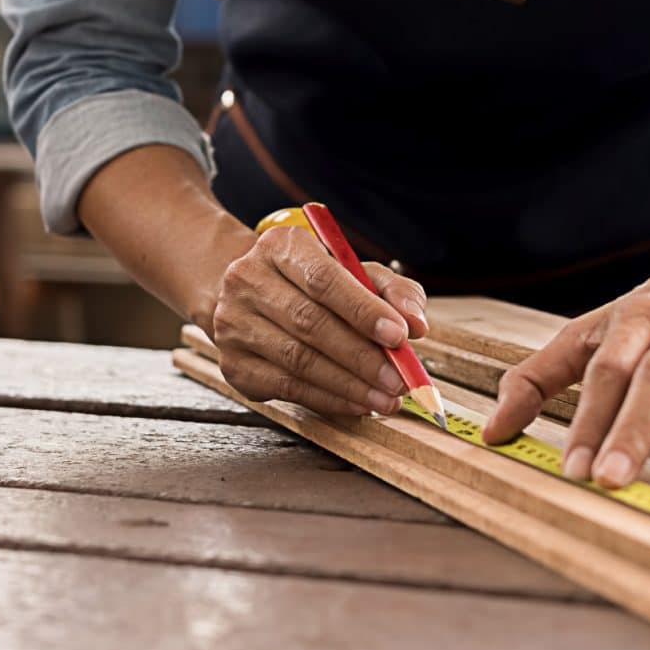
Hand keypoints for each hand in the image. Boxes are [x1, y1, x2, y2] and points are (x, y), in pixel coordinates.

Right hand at [212, 225, 428, 415]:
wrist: (248, 296)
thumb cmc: (310, 282)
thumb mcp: (352, 270)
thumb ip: (391, 290)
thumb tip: (416, 323)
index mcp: (279, 246)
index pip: (323, 279)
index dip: (363, 310)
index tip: (400, 336)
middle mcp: (247, 280)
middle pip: (310, 323)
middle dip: (362, 356)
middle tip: (400, 378)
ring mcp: (233, 324)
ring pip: (299, 360)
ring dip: (350, 384)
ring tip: (387, 397)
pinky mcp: (233, 363)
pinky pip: (287, 387)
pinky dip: (329, 399)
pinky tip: (358, 403)